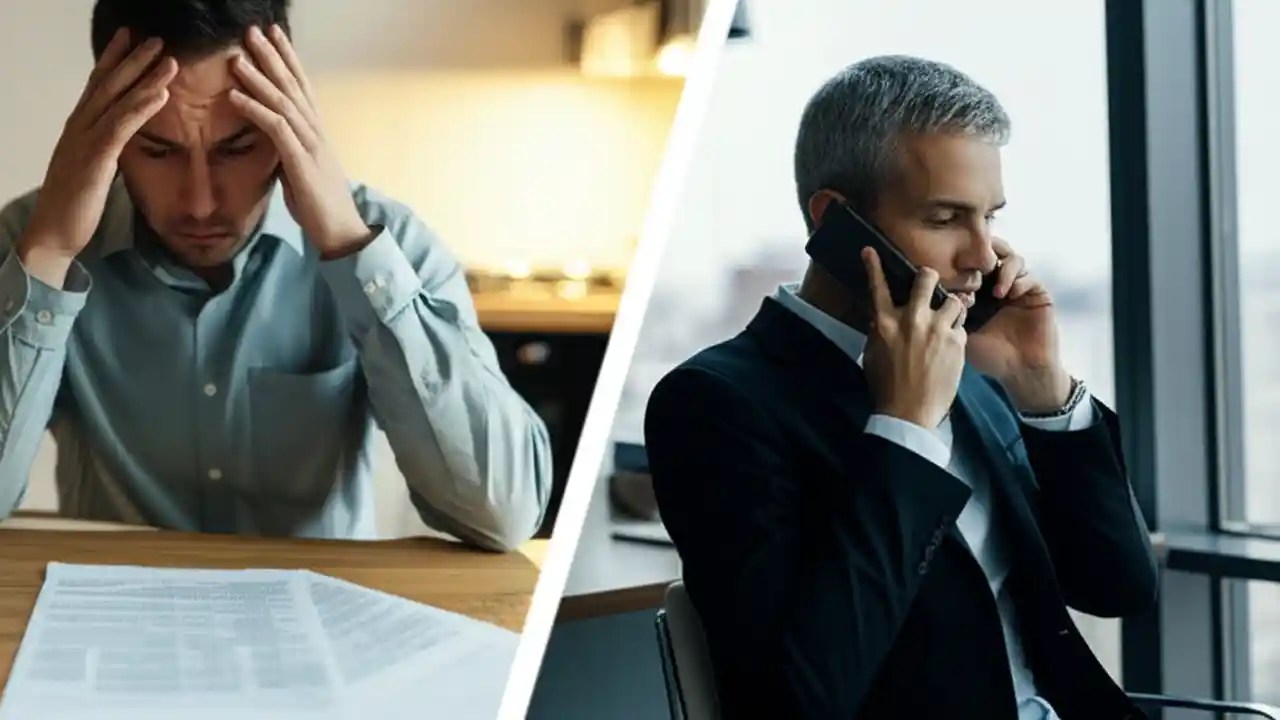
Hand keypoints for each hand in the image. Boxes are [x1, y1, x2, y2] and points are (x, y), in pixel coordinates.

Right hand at [19, 29, 176, 286]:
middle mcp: (79, 128)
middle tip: (155, 38)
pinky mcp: (94, 160)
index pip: (97, 86)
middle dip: (132, 59)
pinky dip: (141, 109)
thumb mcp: (94, 167)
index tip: (131, 39)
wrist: (54, 232)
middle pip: (107, 85)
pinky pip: (120, 128)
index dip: (114, 60)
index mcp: (79, 128)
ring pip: (117, 101)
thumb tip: (124, 137)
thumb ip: (106, 147)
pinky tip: (160, 95)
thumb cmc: (76, 203)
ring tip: (169, 60)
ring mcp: (84, 142)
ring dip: (144, 78)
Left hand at [228, 24, 371, 258]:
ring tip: (238, 57)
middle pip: (293, 86)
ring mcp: (311, 145)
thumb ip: (287, 149)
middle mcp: (316, 132)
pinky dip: (254, 109)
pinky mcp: (301, 162)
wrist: (342, 231)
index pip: (302, 87)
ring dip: (259, 77)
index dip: (288, 60)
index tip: (273, 36)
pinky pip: (276, 129)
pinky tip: (235, 96)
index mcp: (317, 132)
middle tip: (255, 31)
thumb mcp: (300, 169)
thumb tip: (270, 137)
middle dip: (273, 56)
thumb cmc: (320, 204)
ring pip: (283, 102)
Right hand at [861, 247, 967, 429]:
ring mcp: (937, 330)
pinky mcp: (956, 343)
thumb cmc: (886, 386)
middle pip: (927, 279)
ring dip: (951, 308)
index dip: (873, 265)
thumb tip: (884, 317)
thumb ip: (880, 330)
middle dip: (930, 276)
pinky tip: (951, 346)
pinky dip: (956, 333)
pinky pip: (961, 327)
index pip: (877, 286)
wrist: (908, 413)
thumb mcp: (874, 354)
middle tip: (931, 281)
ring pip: (953, 300)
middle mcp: (912, 320)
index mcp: (884, 323)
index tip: (870, 250)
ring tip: (948, 320)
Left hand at [965, 238, 1071, 411]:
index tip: (955, 267)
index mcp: (980, 292)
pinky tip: (1009, 296)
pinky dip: (1019, 281)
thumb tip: (931, 292)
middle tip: (977, 264)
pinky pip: (1029, 277)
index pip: (973, 263)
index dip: (964, 260)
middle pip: (994, 253)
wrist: (1021, 372)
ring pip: (1013, 259)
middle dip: (986, 253)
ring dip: (1003, 269)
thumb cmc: (990, 357)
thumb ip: (950, 312)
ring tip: (995, 291)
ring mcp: (1019, 288)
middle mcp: (999, 285)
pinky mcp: (1037, 294)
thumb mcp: (961, 334)